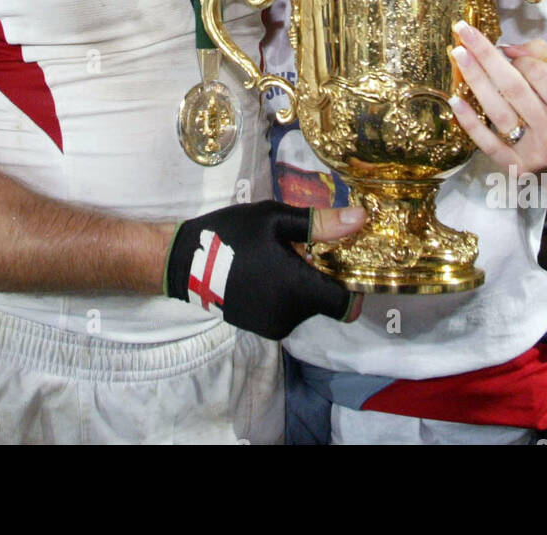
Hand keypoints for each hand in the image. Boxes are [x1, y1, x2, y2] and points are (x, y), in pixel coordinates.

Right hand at [164, 200, 364, 339]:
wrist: (185, 262)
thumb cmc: (233, 235)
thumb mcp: (276, 219)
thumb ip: (320, 224)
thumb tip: (361, 218)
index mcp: (301, 290)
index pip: (349, 304)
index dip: (354, 285)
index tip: (345, 262)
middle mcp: (292, 317)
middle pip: (327, 303)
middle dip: (324, 277)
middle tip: (309, 248)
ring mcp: (274, 326)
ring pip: (306, 307)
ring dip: (303, 285)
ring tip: (282, 257)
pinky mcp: (260, 328)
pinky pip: (287, 312)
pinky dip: (286, 294)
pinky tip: (267, 271)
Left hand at [448, 27, 546, 174]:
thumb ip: (543, 61)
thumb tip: (509, 49)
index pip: (540, 74)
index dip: (519, 57)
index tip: (505, 49)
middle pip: (514, 88)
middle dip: (486, 56)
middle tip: (464, 32)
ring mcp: (535, 153)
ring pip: (498, 111)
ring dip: (475, 80)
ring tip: (458, 55)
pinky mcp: (515, 168)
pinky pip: (487, 142)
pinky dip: (469, 121)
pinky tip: (454, 99)